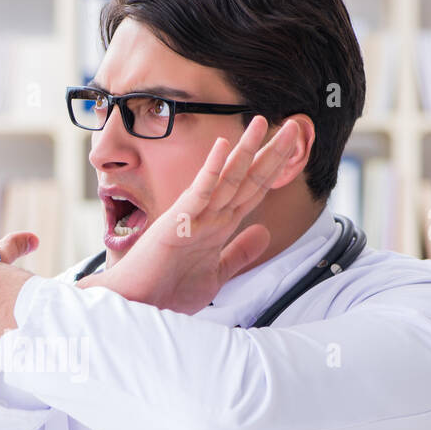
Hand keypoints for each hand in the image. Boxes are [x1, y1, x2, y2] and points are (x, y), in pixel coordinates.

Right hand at [79, 116, 298, 313]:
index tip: (292, 147)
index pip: (253, 191)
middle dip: (271, 153)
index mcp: (219, 226)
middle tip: (293, 125)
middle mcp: (209, 216)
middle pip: (247, 179)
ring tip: (261, 122)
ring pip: (227, 179)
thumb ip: (240, 252)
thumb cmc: (168, 290)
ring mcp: (194, 217)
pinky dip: (212, 170)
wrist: (137, 306)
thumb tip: (265, 232)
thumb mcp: (217, 274)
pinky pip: (199, 193)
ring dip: (246, 150)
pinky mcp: (178, 223)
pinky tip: (223, 146)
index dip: (274, 169)